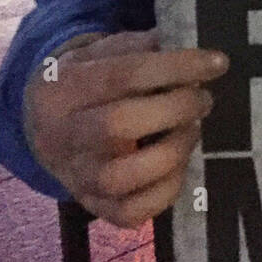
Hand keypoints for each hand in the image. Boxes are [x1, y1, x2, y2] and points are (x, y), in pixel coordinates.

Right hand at [23, 30, 228, 227]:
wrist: (43, 123)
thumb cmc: (89, 80)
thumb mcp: (105, 51)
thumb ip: (145, 48)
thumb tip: (195, 54)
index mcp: (65, 87)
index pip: (124, 74)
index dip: (176, 67)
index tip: (217, 62)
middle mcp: (62, 135)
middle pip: (118, 126)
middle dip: (175, 109)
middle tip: (204, 98)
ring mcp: (75, 176)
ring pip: (121, 177)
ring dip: (171, 152)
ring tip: (192, 130)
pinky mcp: (92, 206)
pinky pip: (130, 213)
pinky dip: (164, 192)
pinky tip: (180, 165)